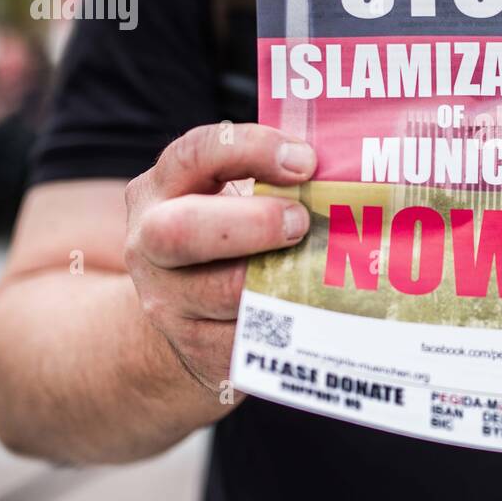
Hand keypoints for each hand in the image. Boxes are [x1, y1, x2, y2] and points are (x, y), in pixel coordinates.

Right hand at [123, 123, 315, 391]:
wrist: (183, 309)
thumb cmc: (226, 232)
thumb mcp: (229, 193)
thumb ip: (274, 177)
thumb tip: (352, 168)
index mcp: (161, 189)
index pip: (195, 154)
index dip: (252, 150)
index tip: (306, 161)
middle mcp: (149, 244)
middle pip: (182, 231)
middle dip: (253, 223)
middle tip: (301, 222)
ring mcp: (168, 302)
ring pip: (222, 294)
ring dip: (283, 276)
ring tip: (323, 267)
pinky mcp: (197, 350)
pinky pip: (251, 339)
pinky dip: (293, 324)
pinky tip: (322, 309)